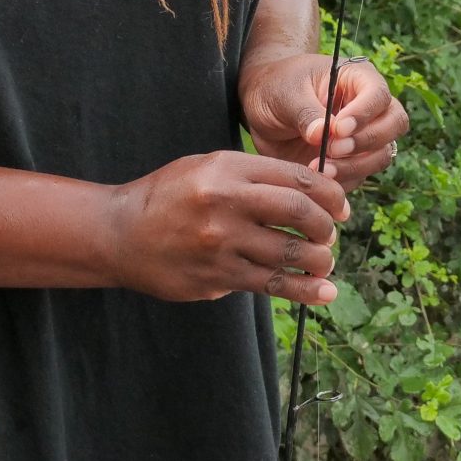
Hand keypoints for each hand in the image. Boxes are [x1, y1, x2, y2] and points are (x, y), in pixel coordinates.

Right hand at [106, 151, 349, 305]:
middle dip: (326, 225)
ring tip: (324, 262)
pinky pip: (271, 284)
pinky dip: (304, 290)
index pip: (296, 178)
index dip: (330, 194)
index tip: (341, 207)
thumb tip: (311, 191)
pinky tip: (323, 292)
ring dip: (320, 260)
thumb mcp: (206, 168)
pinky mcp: (217, 276)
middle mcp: (225, 203)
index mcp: (227, 169)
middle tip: (330, 234)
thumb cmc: (170, 197)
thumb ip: (253, 175)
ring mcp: (221, 242)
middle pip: (299, 211)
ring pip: (290, 252)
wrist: (119, 233)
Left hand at [241, 53, 410, 191]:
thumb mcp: (285, 93)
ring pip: (381, 155)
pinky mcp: (352, 162)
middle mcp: (369, 108)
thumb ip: (306, 112)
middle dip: (367, 141)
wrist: (263, 110)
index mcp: (357, 78)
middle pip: (394, 124)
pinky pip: (360, 176)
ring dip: (355, 165)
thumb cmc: (277, 88)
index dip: (365, 113)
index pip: (378, 94)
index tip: (338, 129)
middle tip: (332, 149)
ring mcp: (364, 137)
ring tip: (320, 168)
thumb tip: (322, 135)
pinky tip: (318, 178)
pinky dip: (343, 181)